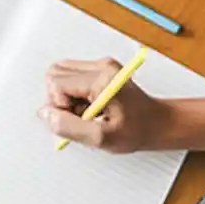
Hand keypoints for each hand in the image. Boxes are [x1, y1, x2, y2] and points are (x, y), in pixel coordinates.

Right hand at [38, 58, 170, 152]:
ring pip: (60, 73)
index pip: (56, 83)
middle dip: (59, 98)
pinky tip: (89, 106)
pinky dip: (73, 93)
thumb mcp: (101, 138)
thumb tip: (44, 114)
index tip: (77, 118)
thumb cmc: (137, 130)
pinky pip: (70, 76)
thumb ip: (68, 127)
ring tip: (85, 111)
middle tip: (79, 114)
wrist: (159, 123)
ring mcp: (100, 65)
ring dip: (65, 95)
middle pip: (55, 73)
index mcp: (101, 79)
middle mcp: (100, 66)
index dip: (59, 105)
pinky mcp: (100, 68)